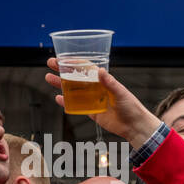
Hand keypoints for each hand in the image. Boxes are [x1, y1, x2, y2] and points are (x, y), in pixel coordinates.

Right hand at [45, 57, 161, 148]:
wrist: (134, 127)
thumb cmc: (132, 107)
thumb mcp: (121, 93)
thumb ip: (110, 83)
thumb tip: (99, 70)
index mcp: (104, 81)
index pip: (86, 68)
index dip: (74, 62)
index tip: (62, 57)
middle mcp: (96, 88)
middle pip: (76, 76)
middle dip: (63, 69)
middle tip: (50, 63)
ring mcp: (92, 100)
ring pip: (73, 90)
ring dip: (61, 84)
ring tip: (48, 78)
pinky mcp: (91, 112)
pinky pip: (76, 106)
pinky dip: (66, 102)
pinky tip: (58, 98)